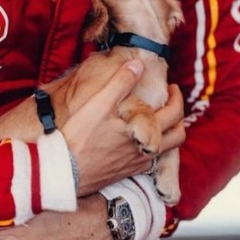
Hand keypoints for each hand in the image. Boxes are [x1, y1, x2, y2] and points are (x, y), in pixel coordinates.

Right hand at [63, 65, 186, 195]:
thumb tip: (137, 64)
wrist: (61, 172)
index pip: (175, 113)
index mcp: (144, 132)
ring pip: (164, 150)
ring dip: (166, 135)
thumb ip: (120, 83)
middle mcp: (146, 151)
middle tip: (170, 105)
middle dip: (178, 118)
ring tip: (155, 124)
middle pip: (177, 136)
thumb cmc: (78, 138)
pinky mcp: (122, 175)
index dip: (177, 97)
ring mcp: (135, 165)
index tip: (172, 88)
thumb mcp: (98, 105)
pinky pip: (147, 162)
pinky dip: (150, 148)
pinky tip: (137, 142)